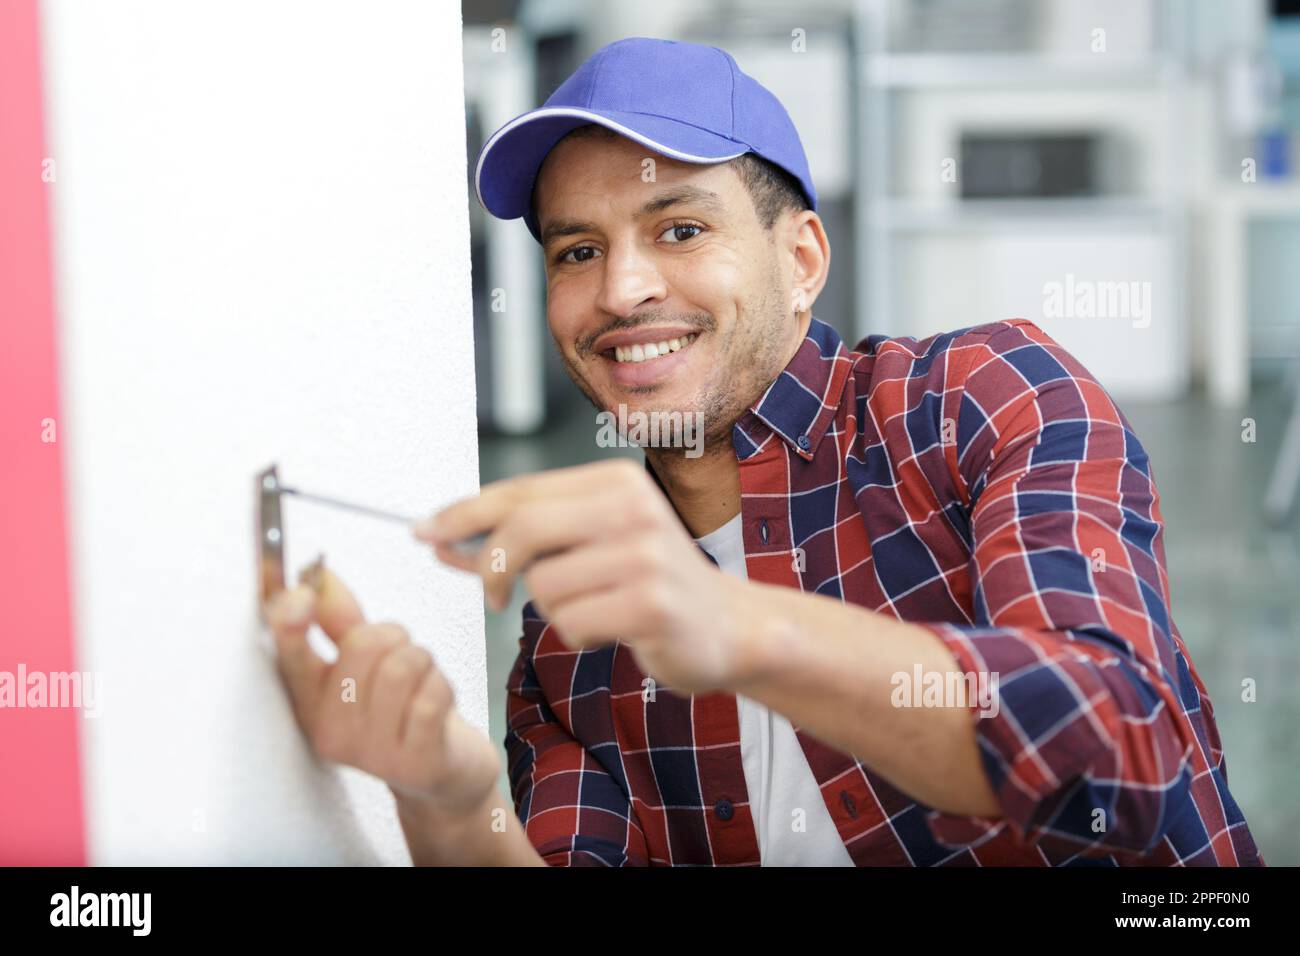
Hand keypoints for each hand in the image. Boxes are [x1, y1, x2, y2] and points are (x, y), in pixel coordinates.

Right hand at [265, 565, 500, 815]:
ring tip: (422, 683)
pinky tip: (439, 705)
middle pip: (364, 644)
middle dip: (396, 637)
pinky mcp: (414, 762)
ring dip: (423, 661)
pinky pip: (431, 693)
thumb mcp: (368, 664)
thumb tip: (317, 576)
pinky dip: (443, 685)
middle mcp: (331, 732)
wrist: (443, 773)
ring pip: (402, 664)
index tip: (303, 594)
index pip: (288, 658)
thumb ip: (339, 621)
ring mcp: (372, 753)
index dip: (289, 621)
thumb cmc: (403, 711)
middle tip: (404, 661)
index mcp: (311, 703)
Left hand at [415, 458, 759, 694]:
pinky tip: (614, 629)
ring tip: (596, 609)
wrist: (729, 627)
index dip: (463, 513)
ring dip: (555, 610)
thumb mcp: (591, 546)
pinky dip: (580, 634)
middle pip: (522, 529)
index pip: (520, 491)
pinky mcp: (652, 603)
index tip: (424, 532)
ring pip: (543, 585)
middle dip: (492, 568)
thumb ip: (524, 541)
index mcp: (615, 481)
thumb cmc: (651, 585)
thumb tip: (444, 541)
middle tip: (495, 598)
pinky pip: (572, 623)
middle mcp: (632, 507)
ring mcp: (646, 554)